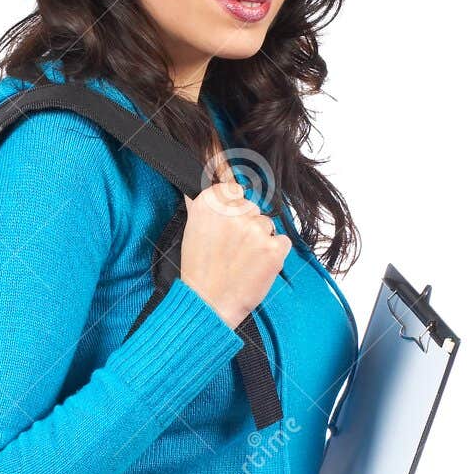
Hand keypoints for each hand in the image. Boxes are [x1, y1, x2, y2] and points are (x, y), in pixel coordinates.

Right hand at [181, 170, 290, 328]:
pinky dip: (273, 254)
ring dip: (259, 241)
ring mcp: (254, 229)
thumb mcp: (192, 229)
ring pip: (267, 224)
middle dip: (246, 226)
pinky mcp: (273, 247)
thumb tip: (208, 169)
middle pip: (252, 207)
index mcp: (210, 202)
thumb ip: (205, 203)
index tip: (226, 228)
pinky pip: (282, 241)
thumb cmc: (200, 270)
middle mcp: (232, 211)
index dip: (232, 211)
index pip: (233, 191)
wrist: (208, 304)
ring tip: (242, 261)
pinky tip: (256, 266)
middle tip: (232, 251)